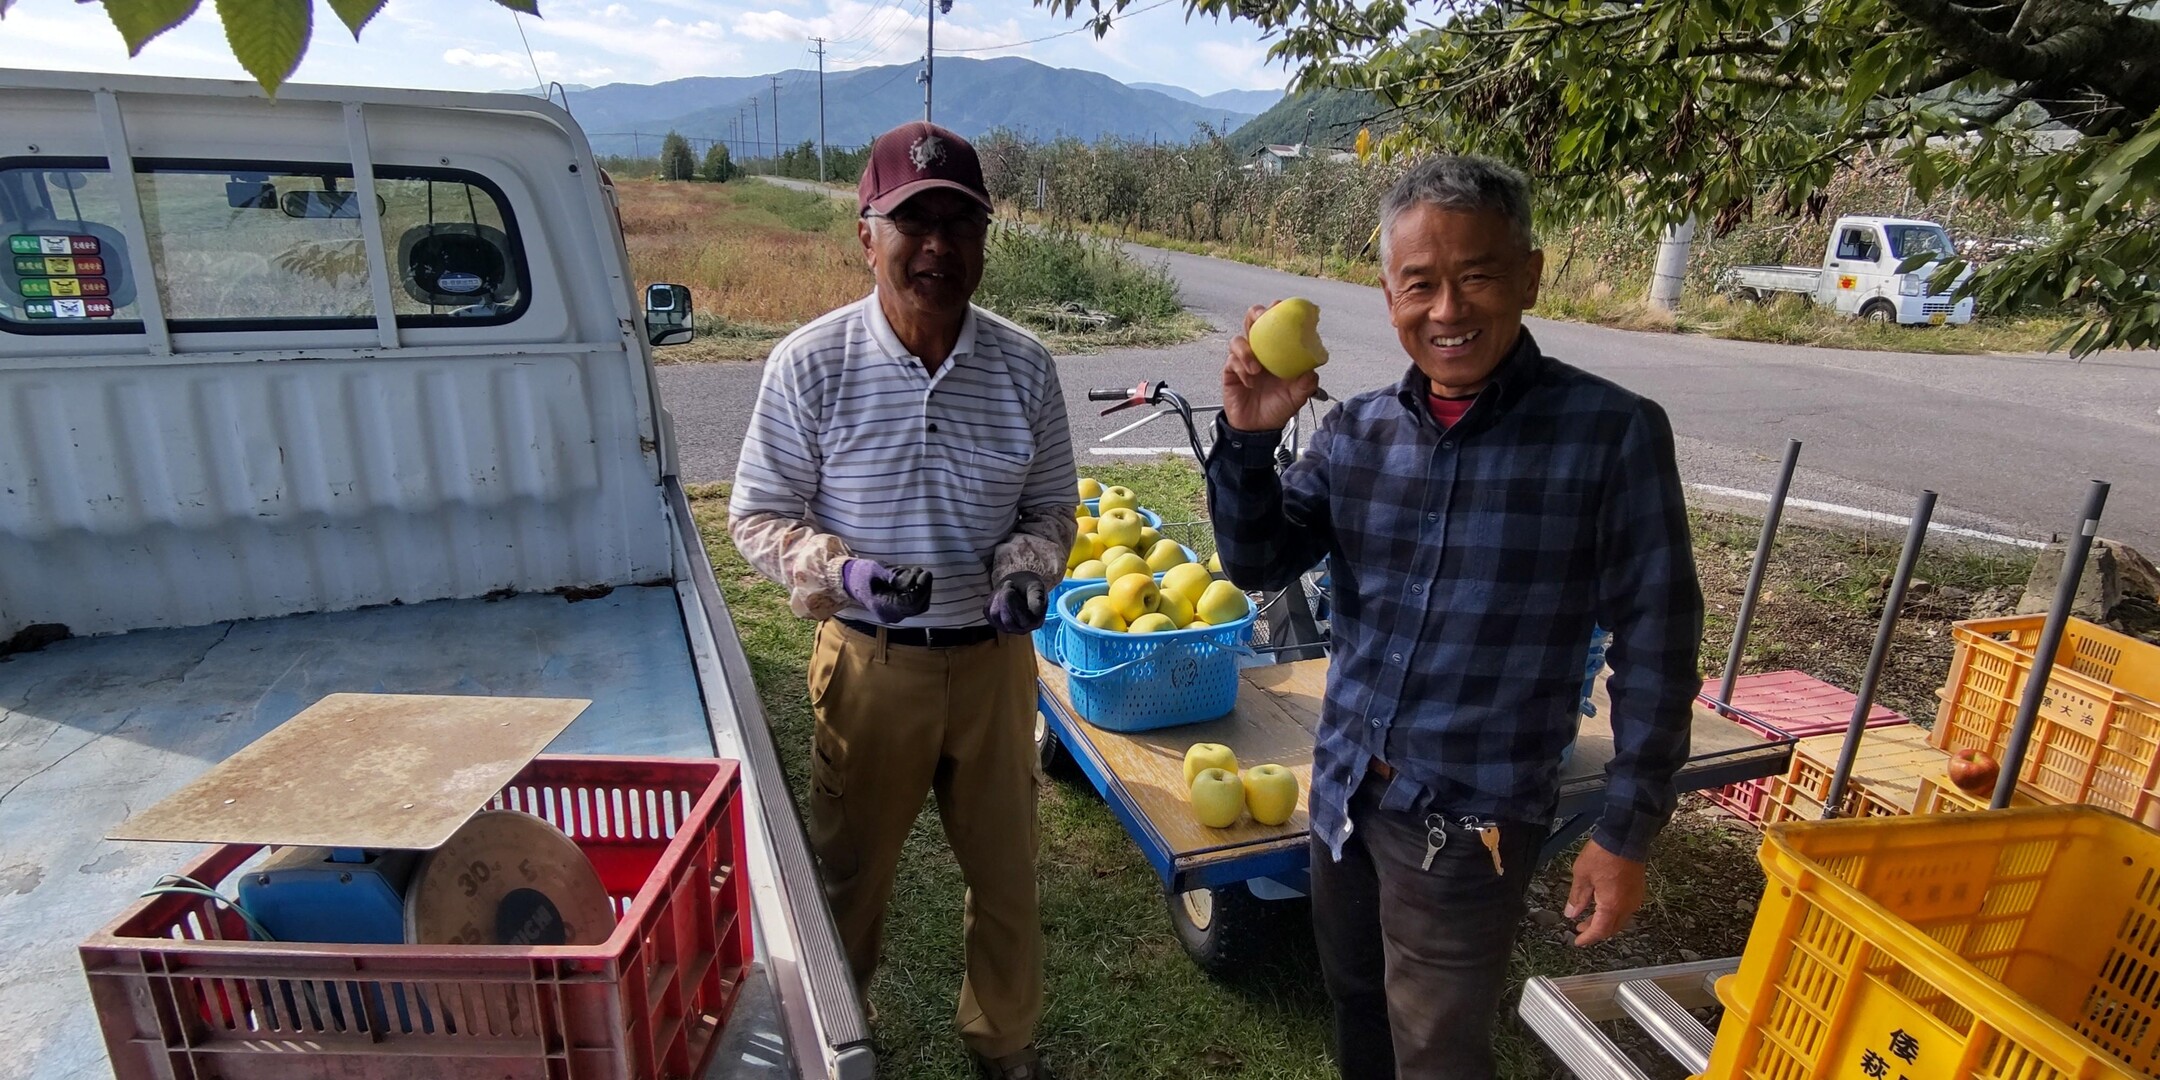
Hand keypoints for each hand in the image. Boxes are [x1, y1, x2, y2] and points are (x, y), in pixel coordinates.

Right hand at [841, 559, 933, 622]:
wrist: (853, 582)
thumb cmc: (862, 573)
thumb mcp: (876, 569)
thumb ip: (894, 576)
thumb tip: (911, 581)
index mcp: (882, 607)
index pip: (910, 602)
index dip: (921, 588)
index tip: (924, 572)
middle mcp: (891, 615)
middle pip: (918, 606)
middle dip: (924, 587)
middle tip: (920, 570)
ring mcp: (896, 615)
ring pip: (921, 606)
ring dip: (924, 589)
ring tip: (915, 573)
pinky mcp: (900, 611)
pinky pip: (917, 605)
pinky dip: (920, 592)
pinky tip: (914, 580)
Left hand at [985, 572, 1048, 633]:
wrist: (1020, 586)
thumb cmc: (1030, 586)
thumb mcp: (1036, 586)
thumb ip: (1037, 597)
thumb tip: (1037, 607)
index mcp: (1036, 621)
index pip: (1026, 621)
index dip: (1015, 606)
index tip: (1010, 590)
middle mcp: (1022, 629)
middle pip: (1008, 620)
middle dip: (1005, 599)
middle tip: (1009, 583)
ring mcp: (1008, 628)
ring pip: (995, 615)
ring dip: (999, 597)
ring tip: (1008, 588)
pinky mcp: (995, 623)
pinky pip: (987, 611)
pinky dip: (992, 599)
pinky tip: (1001, 594)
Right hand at [1222, 300, 1320, 432]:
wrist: (1258, 429)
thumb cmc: (1278, 407)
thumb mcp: (1298, 396)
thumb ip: (1306, 382)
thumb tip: (1312, 369)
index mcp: (1277, 351)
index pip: (1275, 325)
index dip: (1276, 312)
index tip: (1279, 305)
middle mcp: (1259, 351)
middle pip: (1251, 322)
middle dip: (1255, 316)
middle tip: (1260, 320)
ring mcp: (1243, 360)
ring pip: (1238, 340)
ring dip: (1246, 351)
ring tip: (1257, 369)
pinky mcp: (1230, 372)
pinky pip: (1232, 362)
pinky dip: (1241, 369)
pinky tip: (1250, 382)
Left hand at [1564, 839, 1645, 946]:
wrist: (1624, 837)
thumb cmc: (1604, 854)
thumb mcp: (1582, 876)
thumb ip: (1576, 898)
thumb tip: (1571, 913)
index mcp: (1612, 906)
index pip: (1600, 931)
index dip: (1588, 938)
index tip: (1578, 942)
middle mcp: (1627, 906)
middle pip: (1611, 928)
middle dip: (1595, 931)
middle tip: (1580, 929)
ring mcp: (1634, 898)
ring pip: (1619, 920)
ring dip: (1604, 922)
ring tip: (1589, 916)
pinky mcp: (1638, 890)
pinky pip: (1625, 909)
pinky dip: (1613, 912)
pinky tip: (1602, 905)